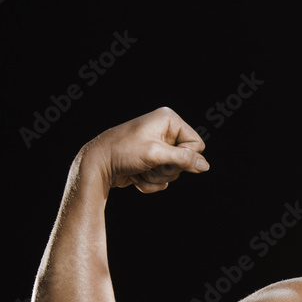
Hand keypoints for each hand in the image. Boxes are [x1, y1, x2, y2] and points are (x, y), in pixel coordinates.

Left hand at [81, 107, 209, 193]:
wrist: (95, 165)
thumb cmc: (122, 152)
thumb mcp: (156, 154)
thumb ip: (184, 159)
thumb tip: (205, 166)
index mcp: (168, 120)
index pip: (197, 144)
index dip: (185, 157)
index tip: (166, 158)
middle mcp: (164, 131)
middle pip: (186, 160)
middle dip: (167, 169)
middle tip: (149, 164)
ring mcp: (157, 147)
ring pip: (174, 172)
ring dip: (157, 177)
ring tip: (139, 169)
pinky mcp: (150, 161)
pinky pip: (163, 179)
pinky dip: (150, 182)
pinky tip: (135, 175)